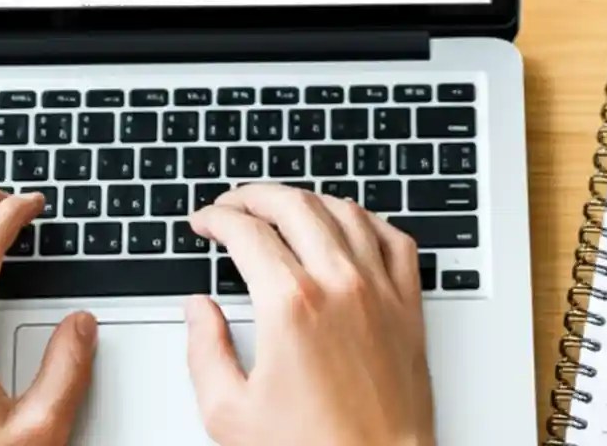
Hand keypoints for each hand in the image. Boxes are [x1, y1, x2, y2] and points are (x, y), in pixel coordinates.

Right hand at [185, 184, 434, 445]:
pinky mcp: (408, 305)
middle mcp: (339, 285)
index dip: (218, 217)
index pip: (247, 231)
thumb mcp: (230, 412)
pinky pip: (395, 239)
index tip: (206, 221)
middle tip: (235, 205)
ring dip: (307, 199)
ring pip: (345, 212)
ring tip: (283, 207)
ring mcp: (380, 290)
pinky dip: (368, 220)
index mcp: (290, 306)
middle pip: (294, 205)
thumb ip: (204, 351)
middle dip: (255, 195)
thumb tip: (198, 310)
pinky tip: (351, 224)